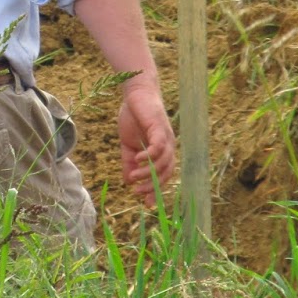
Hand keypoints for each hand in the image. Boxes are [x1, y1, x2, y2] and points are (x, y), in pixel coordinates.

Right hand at [118, 77, 175, 206]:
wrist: (135, 94)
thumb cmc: (133, 117)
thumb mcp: (128, 145)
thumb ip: (129, 162)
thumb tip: (128, 182)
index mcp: (162, 151)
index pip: (163, 175)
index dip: (156, 190)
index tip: (146, 203)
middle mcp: (168, 146)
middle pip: (166, 172)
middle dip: (153, 186)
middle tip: (138, 193)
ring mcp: (165, 137)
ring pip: (162, 162)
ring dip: (148, 173)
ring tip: (133, 176)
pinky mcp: (159, 128)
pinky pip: (158, 147)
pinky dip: (149, 156)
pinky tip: (137, 159)